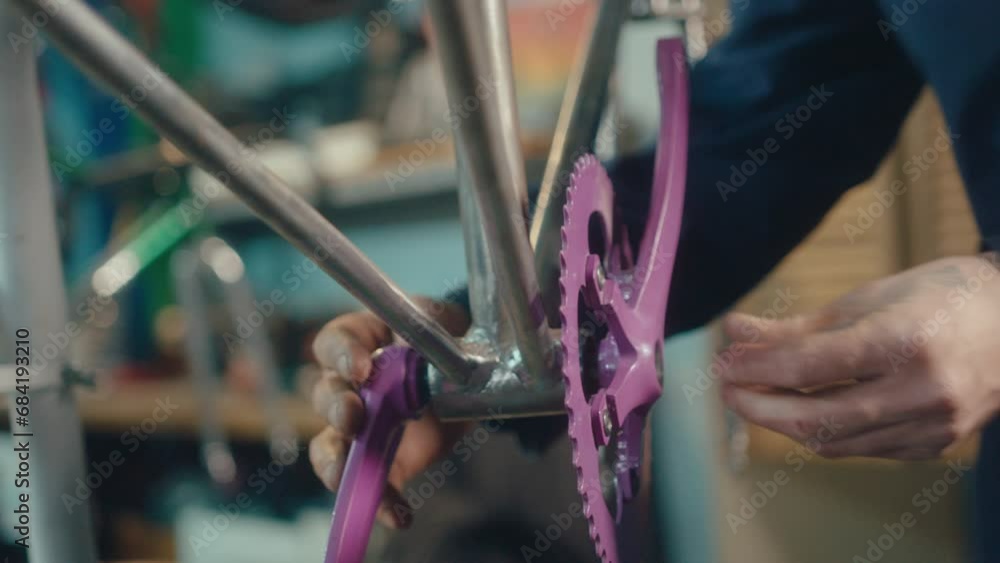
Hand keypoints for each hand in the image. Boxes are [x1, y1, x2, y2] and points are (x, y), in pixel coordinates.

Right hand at [308, 297, 470, 527]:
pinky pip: (370, 484)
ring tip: (345, 477)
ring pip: (330, 445)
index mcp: (359, 339)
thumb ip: (432, 331)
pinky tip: (397, 514)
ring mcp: (360, 426)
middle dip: (336, 408)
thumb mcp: (444, 323)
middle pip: (325, 395)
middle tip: (352, 418)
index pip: (334, 343)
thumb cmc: (445, 336)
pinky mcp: (382, 459)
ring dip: (335, 462)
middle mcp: (348, 383)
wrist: (468, 372)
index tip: (361, 368)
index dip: (342, 356)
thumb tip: (427, 350)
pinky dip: (380, 501)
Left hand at [720, 254, 999, 459]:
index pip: (808, 366)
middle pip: (816, 418)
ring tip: (757, 397)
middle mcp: (922, 390)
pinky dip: (825, 433)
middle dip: (759, 408)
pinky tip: (805, 411)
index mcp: (904, 340)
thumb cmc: (937, 297)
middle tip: (727, 390)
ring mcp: (933, 425)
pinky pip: (862, 449)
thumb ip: (796, 326)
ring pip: (835, 442)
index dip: (755, 369)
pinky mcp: (936, 445)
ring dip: (786, 424)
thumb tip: (733, 333)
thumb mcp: (866, 299)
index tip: (721, 364)